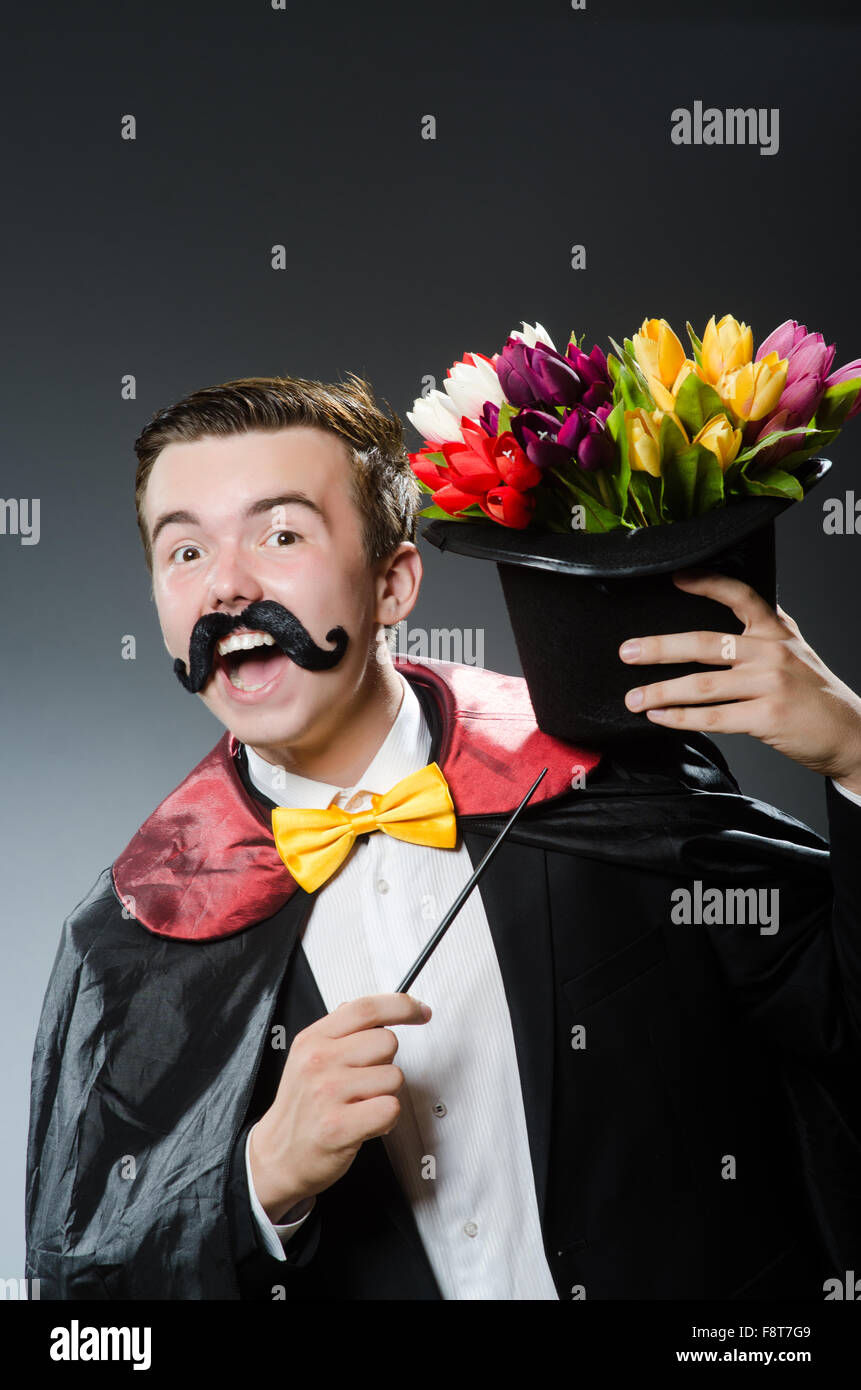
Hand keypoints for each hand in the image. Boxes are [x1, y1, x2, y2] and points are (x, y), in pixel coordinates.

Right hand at [248, 992, 430, 1223]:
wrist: (278, 1155)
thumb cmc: (301, 1107)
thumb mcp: (308, 1057)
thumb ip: (340, 1031)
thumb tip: (379, 1012)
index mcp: (313, 1039)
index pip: (366, 1008)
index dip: (402, 1006)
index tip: (419, 1011)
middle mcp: (319, 1062)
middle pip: (387, 1041)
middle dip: (386, 1061)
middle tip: (366, 1080)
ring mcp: (328, 1093)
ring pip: (393, 1076)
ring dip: (386, 1093)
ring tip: (361, 1104)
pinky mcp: (339, 1126)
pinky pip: (390, 1108)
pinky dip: (387, 1118)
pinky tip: (367, 1120)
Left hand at [618, 568, 860, 793]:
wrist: (852, 734)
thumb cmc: (816, 694)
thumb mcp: (797, 650)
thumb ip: (766, 631)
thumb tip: (726, 614)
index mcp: (777, 630)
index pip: (741, 595)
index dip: (707, 583)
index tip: (675, 578)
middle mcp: (773, 652)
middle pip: (705, 644)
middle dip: (659, 648)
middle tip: (627, 652)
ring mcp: (770, 684)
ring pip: (703, 685)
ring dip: (661, 691)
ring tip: (634, 698)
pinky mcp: (767, 716)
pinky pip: (713, 717)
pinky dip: (681, 718)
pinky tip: (660, 717)